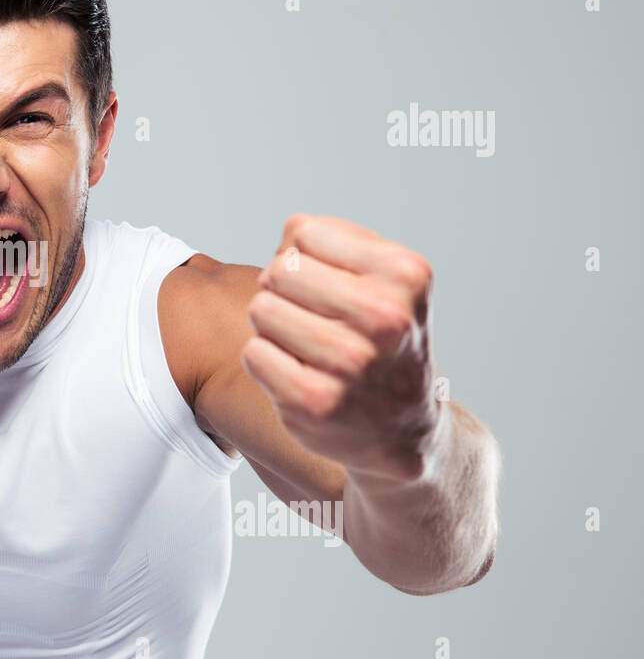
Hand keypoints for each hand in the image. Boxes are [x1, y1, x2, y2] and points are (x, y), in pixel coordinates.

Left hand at [241, 214, 441, 481]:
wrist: (401, 427)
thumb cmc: (378, 337)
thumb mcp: (380, 278)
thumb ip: (331, 240)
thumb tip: (293, 231)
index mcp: (405, 274)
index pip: (306, 232)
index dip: (305, 257)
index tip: (329, 286)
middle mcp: (385, 317)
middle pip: (279, 270)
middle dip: (283, 290)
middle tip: (311, 318)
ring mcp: (350, 363)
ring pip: (261, 309)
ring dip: (272, 326)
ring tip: (305, 346)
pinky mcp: (315, 401)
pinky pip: (254, 352)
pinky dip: (266, 361)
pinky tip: (298, 374)